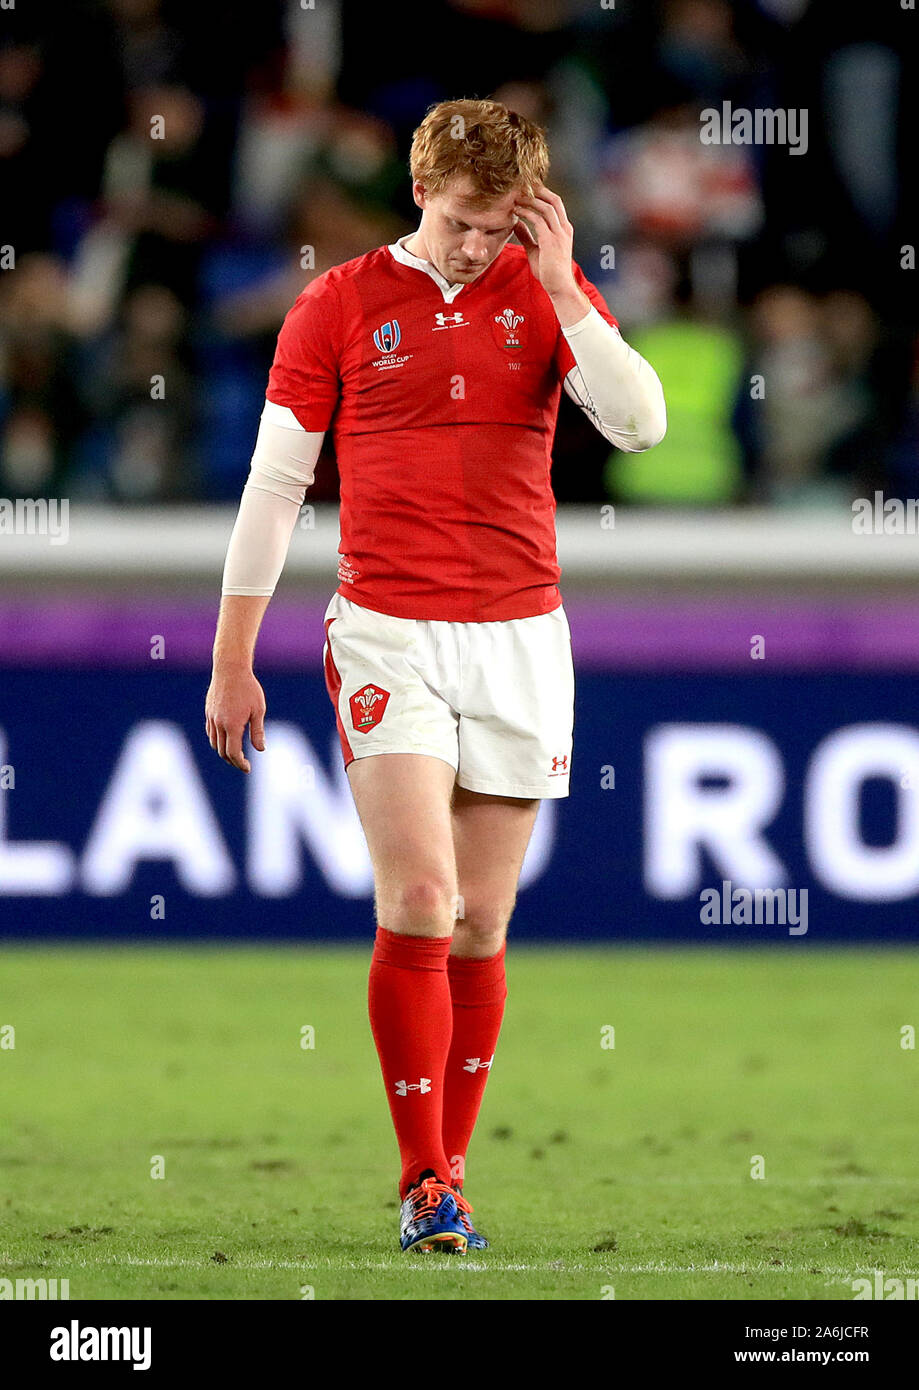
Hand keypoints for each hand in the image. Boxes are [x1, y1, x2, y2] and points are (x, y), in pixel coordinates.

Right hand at [205, 666, 265, 772]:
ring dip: (223, 751)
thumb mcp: (258, 710)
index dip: (240, 763)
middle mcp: (219, 723)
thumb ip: (257, 731)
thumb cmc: (248, 688)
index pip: (233, 753)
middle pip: (222, 751)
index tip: (247, 768)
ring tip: (235, 754)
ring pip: (214, 743)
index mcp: (232, 725)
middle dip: (233, 760)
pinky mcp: (209, 712)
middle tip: (243, 763)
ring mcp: (212, 718)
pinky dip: (217, 740)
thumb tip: (260, 749)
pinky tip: (226, 739)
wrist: (230, 669)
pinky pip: (210, 732)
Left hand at [513, 184, 584, 309]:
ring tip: (516, 197)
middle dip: (538, 190)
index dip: (542, 193)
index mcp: (563, 228)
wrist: (559, 287)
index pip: (555, 203)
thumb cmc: (549, 271)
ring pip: (546, 207)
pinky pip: (539, 221)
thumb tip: (516, 224)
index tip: (527, 189)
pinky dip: (527, 214)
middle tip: (522, 185)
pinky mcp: (551, 242)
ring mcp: (559, 234)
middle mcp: (564, 228)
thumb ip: (527, 235)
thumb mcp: (536, 249)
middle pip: (554, 200)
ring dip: (530, 200)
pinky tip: (516, 212)